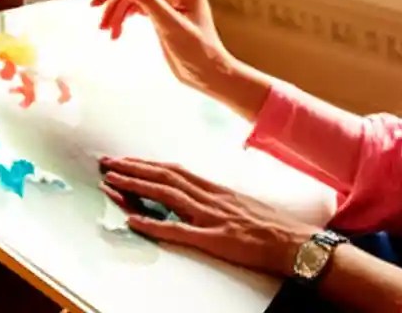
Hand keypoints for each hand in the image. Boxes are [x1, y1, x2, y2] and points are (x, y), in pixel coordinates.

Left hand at [98, 156, 314, 276]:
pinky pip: (178, 230)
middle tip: (107, 162)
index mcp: (217, 190)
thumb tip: (195, 198)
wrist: (294, 241)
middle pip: (166, 176)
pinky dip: (154, 223)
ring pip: (167, 195)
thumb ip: (217, 201)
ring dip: (136, 186)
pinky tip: (133, 219)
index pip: (175, 171)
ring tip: (111, 181)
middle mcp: (211, 197)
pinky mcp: (214, 238)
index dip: (148, 164)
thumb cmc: (272, 227)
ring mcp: (212, 216)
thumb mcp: (241, 206)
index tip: (126, 159)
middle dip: (133, 168)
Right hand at [107, 0, 269, 118]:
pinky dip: (122, 16)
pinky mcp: (160, 10)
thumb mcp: (170, 24)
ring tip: (106, 28)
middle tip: (97, 6)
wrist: (206, 73)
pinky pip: (135, 5)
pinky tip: (116, 31)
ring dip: (115, 8)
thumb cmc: (199, 50)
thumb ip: (147, 0)